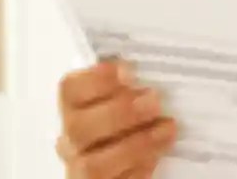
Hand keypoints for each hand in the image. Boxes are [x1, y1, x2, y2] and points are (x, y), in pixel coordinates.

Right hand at [55, 58, 177, 177]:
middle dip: (120, 113)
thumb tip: (144, 68)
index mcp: (77, 108)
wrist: (141, 161)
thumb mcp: (136, 96)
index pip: (70, 90)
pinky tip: (158, 155)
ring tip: (166, 129)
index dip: (95, 79)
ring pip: (92, 164)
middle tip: (154, 101)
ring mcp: (83, 168)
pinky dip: (138, 171)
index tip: (127, 70)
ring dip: (134, 145)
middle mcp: (74, 140)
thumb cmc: (141, 120)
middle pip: (79, 127)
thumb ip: (134, 84)